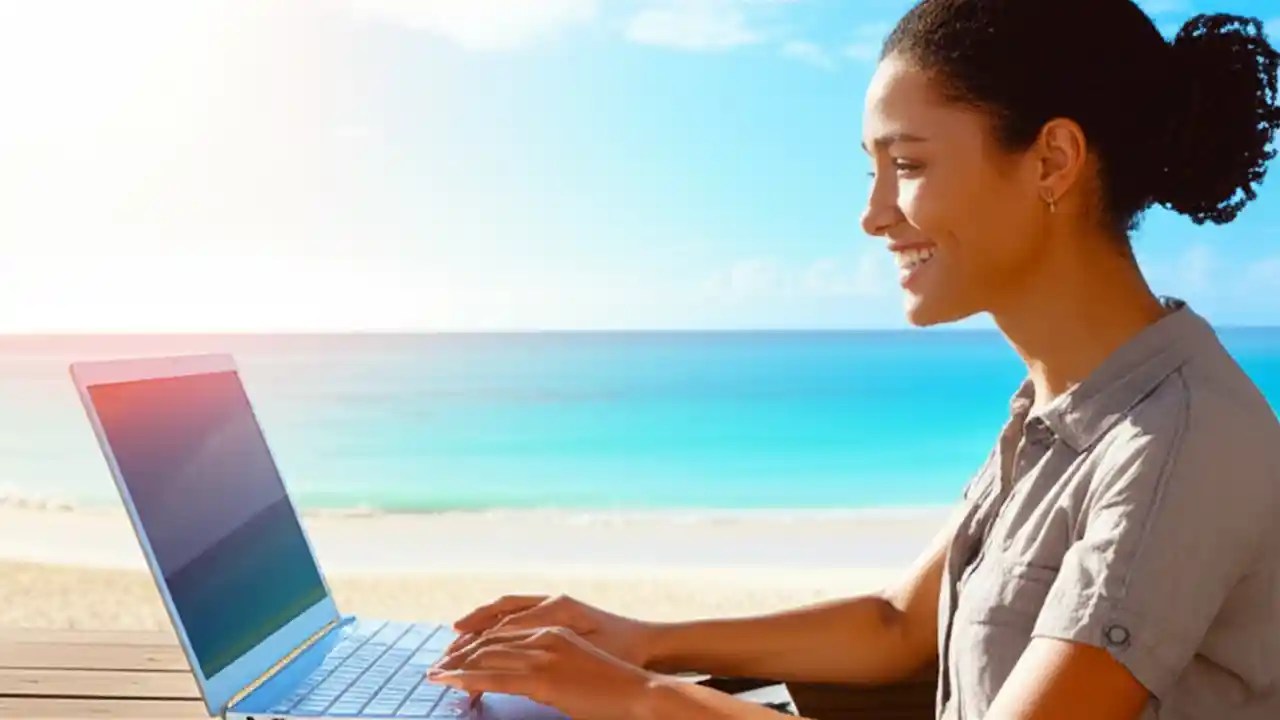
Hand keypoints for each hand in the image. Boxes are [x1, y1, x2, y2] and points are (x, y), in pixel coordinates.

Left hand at [441, 594, 657, 705]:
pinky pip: (494, 676)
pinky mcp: (543, 677)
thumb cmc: (613, 686)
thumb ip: (551, 665)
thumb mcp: (577, 664)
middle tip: (436, 666)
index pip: (502, 632)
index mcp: (553, 629)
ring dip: (455, 666)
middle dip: (459, 654)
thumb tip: (532, 681)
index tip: (455, 656)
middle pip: (489, 640)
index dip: (475, 644)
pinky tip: (448, 682)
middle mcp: (545, 635)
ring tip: (434, 674)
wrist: (640, 692)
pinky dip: (465, 679)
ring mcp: (543, 654)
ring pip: (486, 656)